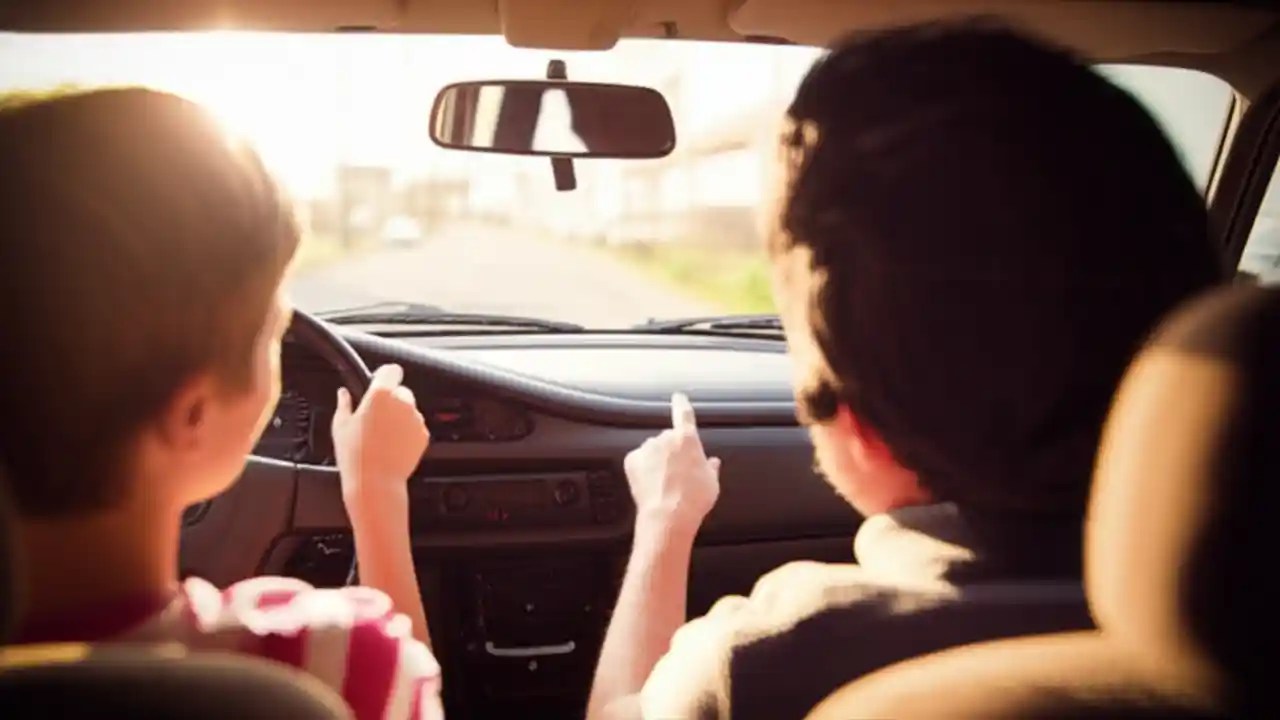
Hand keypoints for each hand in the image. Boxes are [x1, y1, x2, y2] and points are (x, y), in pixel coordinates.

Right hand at [332, 364, 428, 513]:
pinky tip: (392, 445)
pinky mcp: (424, 435)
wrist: (375, 483)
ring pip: (409, 409)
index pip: (391, 370)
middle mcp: (402, 403)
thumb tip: (343, 393)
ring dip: (400, 416)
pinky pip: (416, 426)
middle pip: (401, 391)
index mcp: (380, 395)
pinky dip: (407, 431)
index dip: (385, 375)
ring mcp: (416, 419)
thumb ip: (344, 404)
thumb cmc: (355, 456)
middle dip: (391, 399)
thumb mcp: (341, 426)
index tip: (379, 381)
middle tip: (375, 417)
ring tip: (383, 435)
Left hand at [623, 393, 720, 532]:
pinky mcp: (632, 460)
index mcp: (688, 439)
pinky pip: (638, 461)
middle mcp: (665, 438)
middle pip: (668, 439)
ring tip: (664, 484)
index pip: (684, 414)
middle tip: (677, 475)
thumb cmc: (693, 501)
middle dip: (671, 452)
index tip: (678, 396)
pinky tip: (651, 485)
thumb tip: (712, 463)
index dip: (681, 403)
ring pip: (652, 450)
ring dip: (656, 461)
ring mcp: (647, 448)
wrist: (668, 516)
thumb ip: (711, 468)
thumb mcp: (711, 483)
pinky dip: (642, 470)